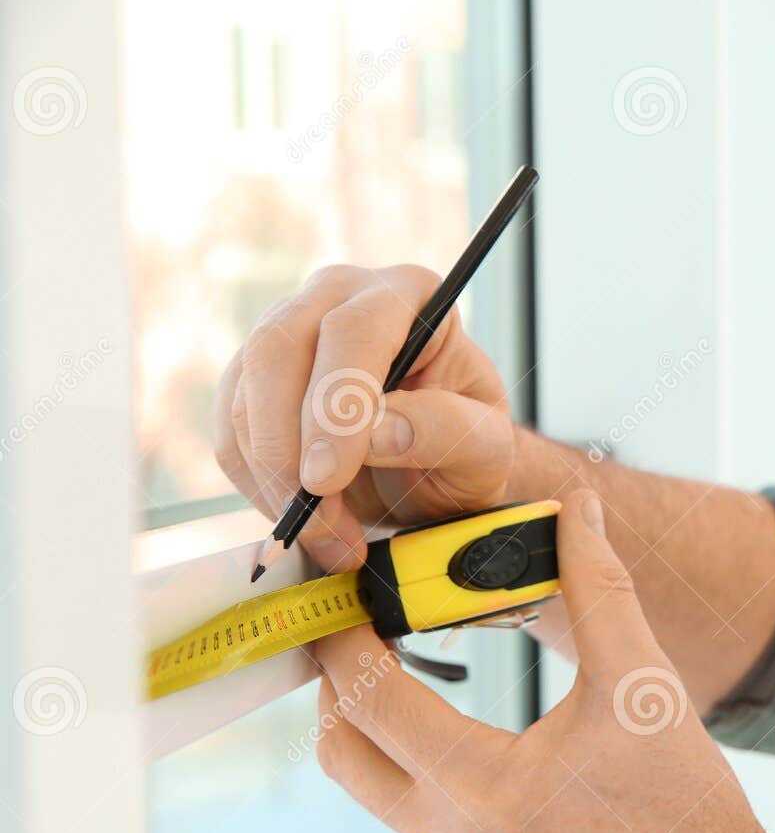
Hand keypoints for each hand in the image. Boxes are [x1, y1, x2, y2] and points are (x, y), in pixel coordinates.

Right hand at [214, 264, 516, 572]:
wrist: (439, 466)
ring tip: (333, 538)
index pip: (354, 332)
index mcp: (408, 294)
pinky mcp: (252, 381)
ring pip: (243, 397)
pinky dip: (257, 486)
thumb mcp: (485, 445)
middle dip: (287, 450)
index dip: (333, 407)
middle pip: (277, 352)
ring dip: (275, 481)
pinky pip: (231, 433)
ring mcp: (288, 332)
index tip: (326, 479)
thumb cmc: (468, 444)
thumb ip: (443, 429)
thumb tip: (373, 433)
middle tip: (318, 523)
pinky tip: (305, 520)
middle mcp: (339, 297)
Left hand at [310, 490, 774, 832]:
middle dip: (334, 683)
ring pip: (372, 791)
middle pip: (343, 753)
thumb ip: (599, 589)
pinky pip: (413, 817)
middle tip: (350, 625)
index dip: (348, 635)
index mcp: (485, 788)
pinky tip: (449, 725)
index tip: (347, 590)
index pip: (373, 700)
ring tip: (393, 663)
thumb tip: (574, 512)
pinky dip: (410, 762)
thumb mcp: (644, 684)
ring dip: (367, 726)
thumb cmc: (689, 806)